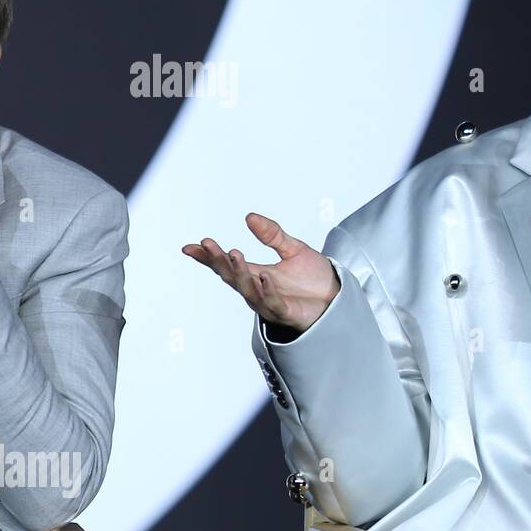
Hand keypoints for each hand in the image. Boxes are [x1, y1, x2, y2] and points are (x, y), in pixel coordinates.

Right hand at [182, 213, 339, 332]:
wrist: (339, 300)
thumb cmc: (315, 280)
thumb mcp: (295, 250)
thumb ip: (273, 235)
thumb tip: (249, 217)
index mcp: (257, 275)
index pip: (228, 265)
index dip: (209, 257)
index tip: (191, 246)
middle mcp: (259, 290)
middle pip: (232, 276)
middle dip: (219, 261)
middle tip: (208, 245)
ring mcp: (271, 303)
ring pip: (248, 289)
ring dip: (239, 272)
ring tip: (234, 253)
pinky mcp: (286, 313)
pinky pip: (273, 302)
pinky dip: (266, 290)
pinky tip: (263, 277)